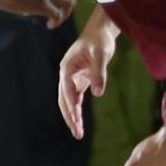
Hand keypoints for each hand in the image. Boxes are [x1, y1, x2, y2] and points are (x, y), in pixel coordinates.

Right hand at [57, 23, 114, 138]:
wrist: (100, 32)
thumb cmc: (99, 41)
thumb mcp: (101, 54)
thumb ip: (99, 73)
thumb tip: (97, 94)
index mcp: (67, 68)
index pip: (67, 90)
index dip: (71, 105)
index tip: (76, 119)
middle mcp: (66, 75)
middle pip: (64, 100)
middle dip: (70, 116)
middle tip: (77, 133)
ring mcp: (72, 78)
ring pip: (69, 101)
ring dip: (73, 116)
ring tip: (78, 133)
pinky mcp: (80, 80)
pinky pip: (76, 98)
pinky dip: (77, 109)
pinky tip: (80, 122)